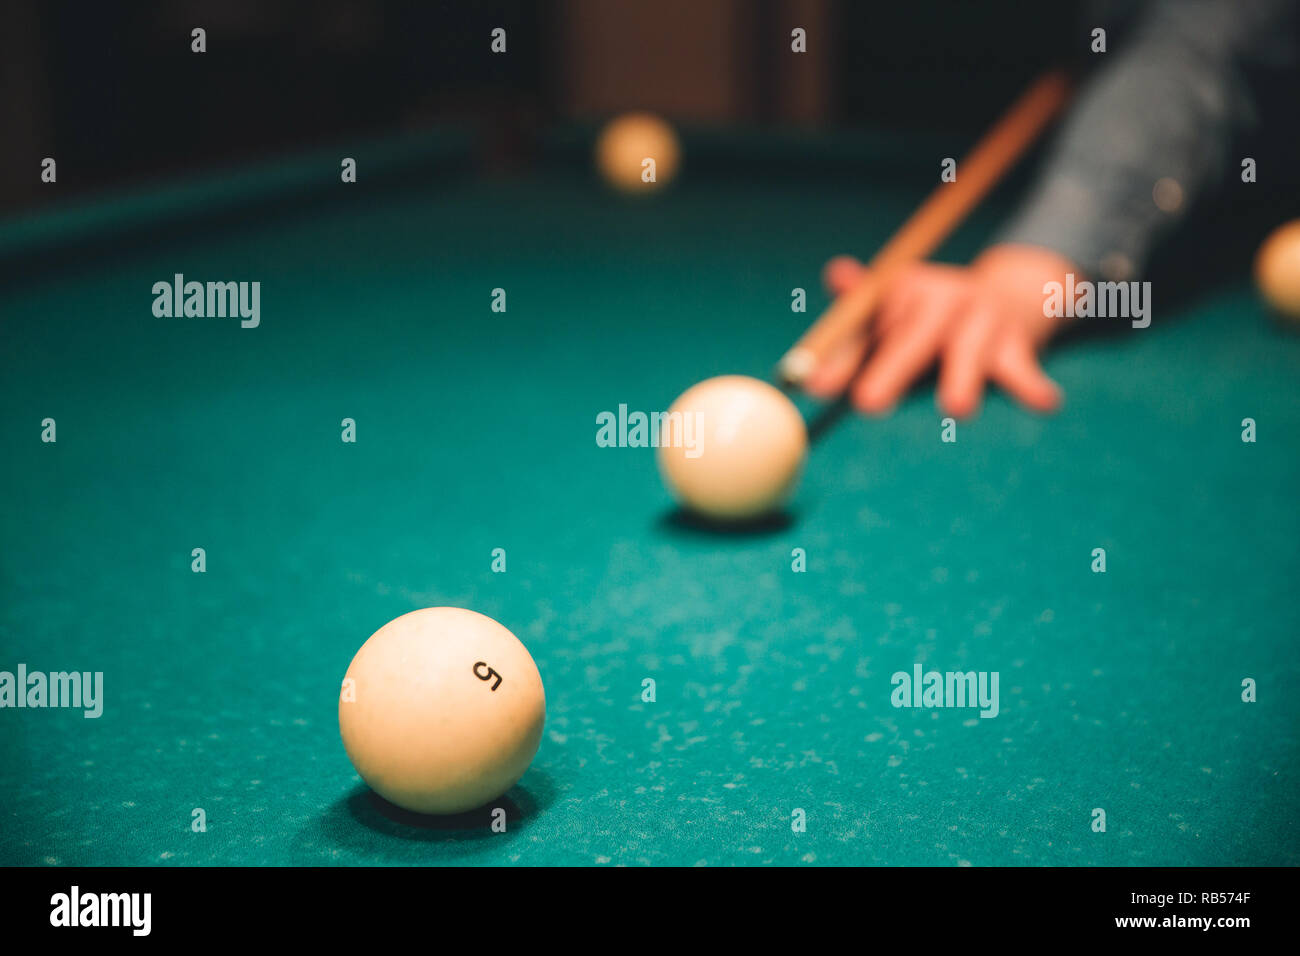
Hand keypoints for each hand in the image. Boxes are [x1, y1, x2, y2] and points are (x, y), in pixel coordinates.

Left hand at [805, 244, 1076, 417]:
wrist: (1012, 291)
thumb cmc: (931, 316)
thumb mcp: (892, 310)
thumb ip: (853, 321)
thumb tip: (824, 287)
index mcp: (904, 292)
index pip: (866, 327)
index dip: (840, 359)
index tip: (814, 388)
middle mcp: (942, 300)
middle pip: (912, 337)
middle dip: (890, 369)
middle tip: (868, 403)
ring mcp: (982, 319)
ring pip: (969, 351)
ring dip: (962, 378)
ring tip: (957, 409)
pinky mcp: (1018, 343)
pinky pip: (1024, 366)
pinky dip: (1033, 386)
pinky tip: (1044, 404)